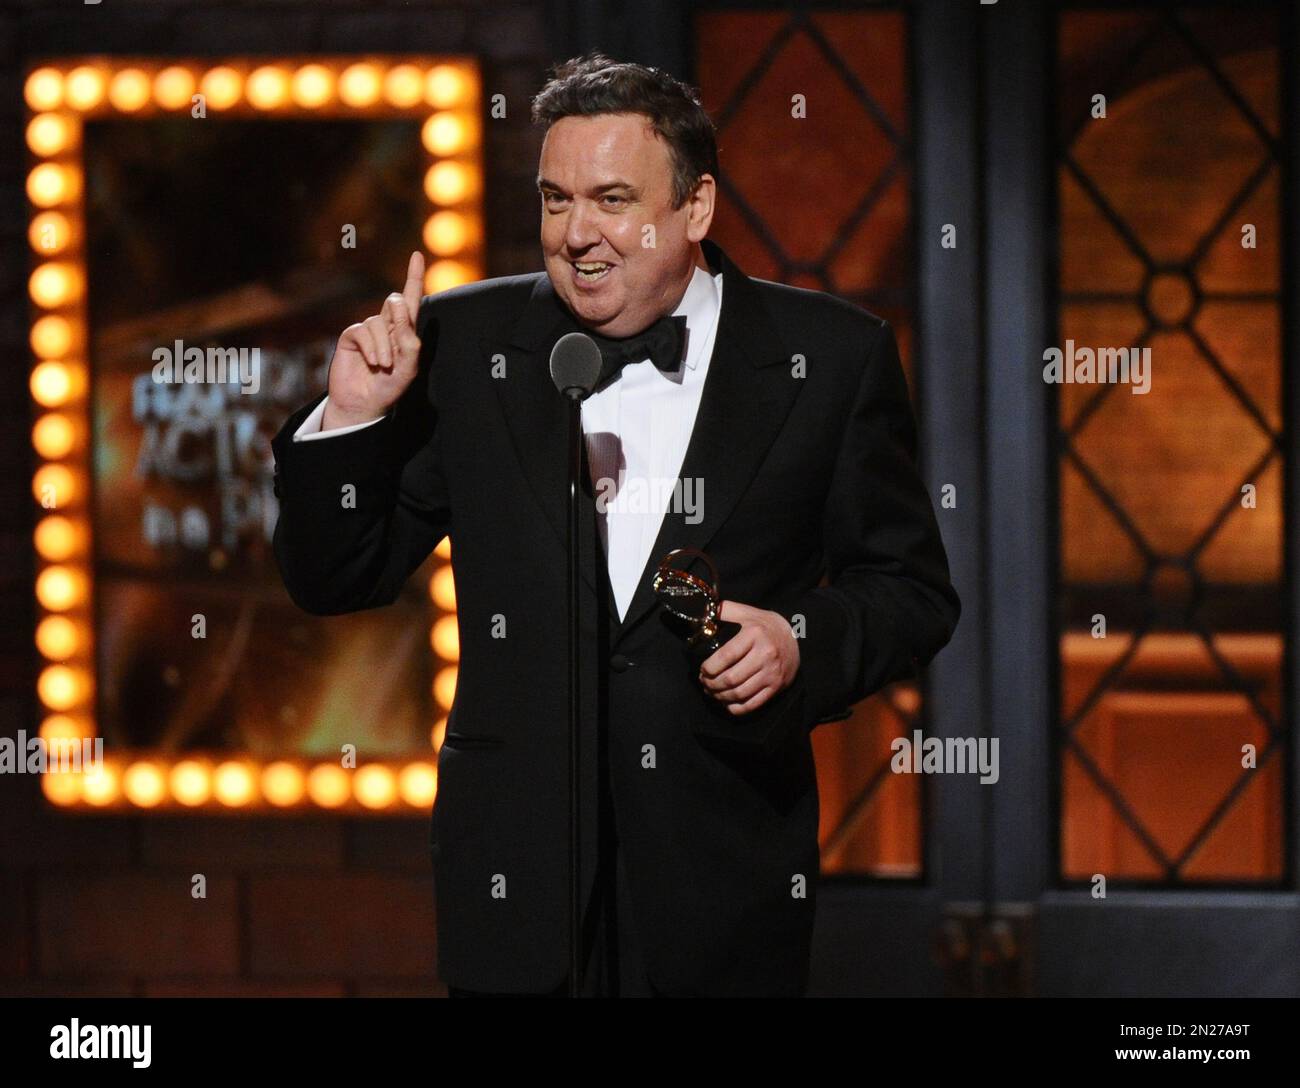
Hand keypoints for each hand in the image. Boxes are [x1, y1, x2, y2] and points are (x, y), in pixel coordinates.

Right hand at [323, 250, 425, 429]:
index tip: (418, 255)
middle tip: (398, 347)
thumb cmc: (389, 388)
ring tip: (384, 366)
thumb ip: (409, 341)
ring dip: (384, 347)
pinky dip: (371, 347)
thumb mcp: (408, 369)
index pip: (411, 301)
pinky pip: (362, 331)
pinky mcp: (351, 337)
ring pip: (379, 322)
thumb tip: (400, 310)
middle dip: (399, 318)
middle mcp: (387, 327)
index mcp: (404, 333)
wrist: (363, 404)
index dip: (414, 277)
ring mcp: (368, 331)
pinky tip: (373, 362)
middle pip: (395, 303)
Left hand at [697, 601, 799, 714]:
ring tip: (712, 692)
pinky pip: (753, 704)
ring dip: (720, 696)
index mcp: (754, 633)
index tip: (702, 670)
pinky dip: (736, 708)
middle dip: (711, 684)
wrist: (793, 636)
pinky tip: (727, 702)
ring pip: (740, 693)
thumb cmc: (762, 624)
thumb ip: (724, 610)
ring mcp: (772, 672)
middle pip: (731, 678)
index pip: (726, 656)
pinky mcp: (776, 686)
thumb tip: (701, 613)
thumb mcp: (745, 612)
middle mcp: (766, 653)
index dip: (709, 667)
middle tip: (704, 682)